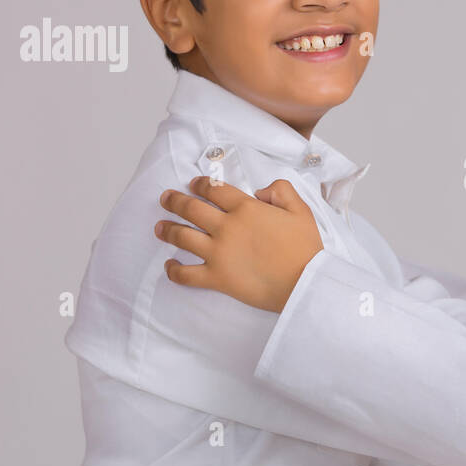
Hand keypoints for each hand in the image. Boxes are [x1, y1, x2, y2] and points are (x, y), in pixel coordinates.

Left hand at [153, 176, 322, 312]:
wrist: (304, 282)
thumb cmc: (305, 248)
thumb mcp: (301, 209)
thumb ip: (281, 190)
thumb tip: (260, 191)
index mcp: (246, 208)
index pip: (214, 190)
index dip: (200, 184)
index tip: (193, 183)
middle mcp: (227, 227)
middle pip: (191, 209)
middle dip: (174, 201)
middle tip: (165, 198)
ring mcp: (218, 253)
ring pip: (182, 237)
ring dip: (167, 230)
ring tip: (159, 227)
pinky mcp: (216, 277)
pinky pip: (186, 274)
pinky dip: (173, 270)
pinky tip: (169, 266)